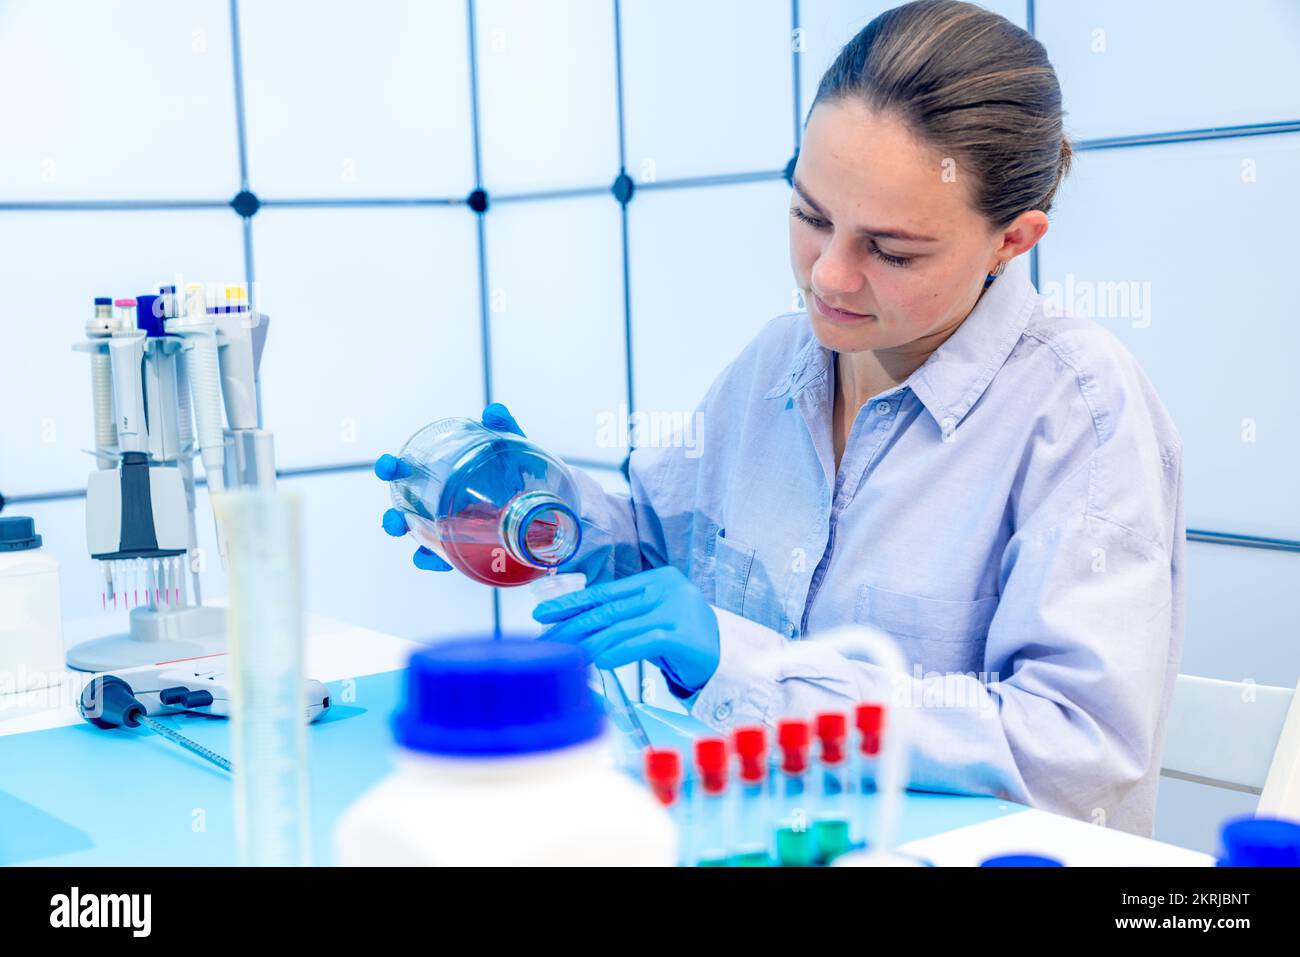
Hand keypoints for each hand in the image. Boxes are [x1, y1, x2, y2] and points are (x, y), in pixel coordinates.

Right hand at [377, 403, 525, 571]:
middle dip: (392, 518)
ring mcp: (448, 529)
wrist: (546, 501)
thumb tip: (493, 412)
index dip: (391, 469)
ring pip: (419, 540)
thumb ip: (503, 426)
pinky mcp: (464, 550)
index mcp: (439, 476)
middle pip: (403, 513)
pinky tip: (439, 560)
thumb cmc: (516, 471)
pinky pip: (442, 559)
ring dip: (414, 547)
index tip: (390, 467)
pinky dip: (435, 561)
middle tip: (394, 519)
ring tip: (418, 552)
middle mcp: (436, 505)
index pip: (404, 473)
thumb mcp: (511, 447)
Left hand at [533, 566, 719, 692]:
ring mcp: (676, 611)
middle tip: (545, 641)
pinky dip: (618, 652)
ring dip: (588, 645)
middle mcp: (667, 589)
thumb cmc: (683, 639)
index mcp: (657, 579)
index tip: (543, 614)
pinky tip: (600, 661)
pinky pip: (643, 643)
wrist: (728, 660)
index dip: (571, 603)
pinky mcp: (684, 636)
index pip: (605, 591)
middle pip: (608, 609)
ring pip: (620, 627)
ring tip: (565, 657)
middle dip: (571, 626)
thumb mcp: (653, 618)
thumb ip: (624, 614)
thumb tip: (577, 625)